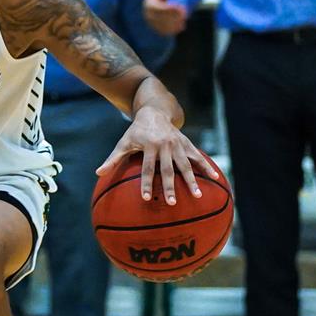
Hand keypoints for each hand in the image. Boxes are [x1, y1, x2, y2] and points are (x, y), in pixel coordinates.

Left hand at [96, 106, 216, 206]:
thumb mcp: (123, 142)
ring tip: (197, 196)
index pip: (147, 168)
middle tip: (173, 203)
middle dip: (170, 187)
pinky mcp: (187, 144)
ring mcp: (178, 145)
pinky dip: (207, 167)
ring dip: (192, 181)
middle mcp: (165, 146)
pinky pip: (199, 157)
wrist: (155, 112)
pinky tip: (217, 178)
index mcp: (149, 146)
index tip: (146, 198)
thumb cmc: (136, 131)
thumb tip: (98, 174)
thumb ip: (113, 159)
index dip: (146, 183)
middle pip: (168, 169)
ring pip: (186, 165)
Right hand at [143, 0, 188, 36]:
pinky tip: (182, 26)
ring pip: (164, 27)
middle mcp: (149, 16)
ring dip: (175, 24)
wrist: (152, 6)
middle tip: (185, 14)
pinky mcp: (158, 30)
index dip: (171, 9)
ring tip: (184, 19)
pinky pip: (166, 32)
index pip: (160, 9)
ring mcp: (153, 24)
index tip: (182, 8)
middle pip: (162, 19)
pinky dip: (174, 29)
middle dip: (174, 17)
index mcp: (149, 6)